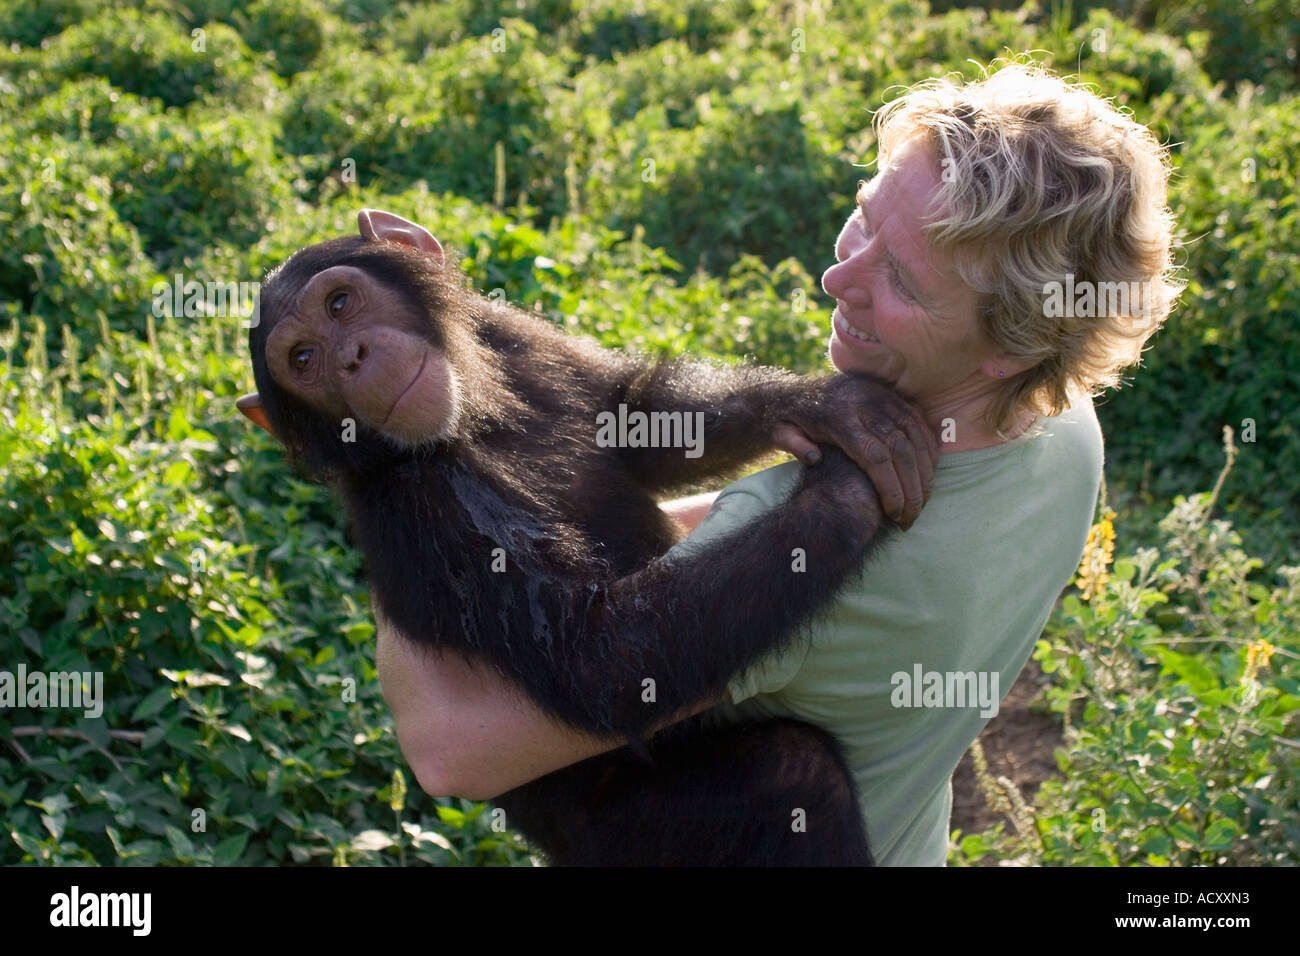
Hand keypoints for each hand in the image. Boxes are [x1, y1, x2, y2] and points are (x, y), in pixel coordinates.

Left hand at [768, 373, 937, 528]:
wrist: (793, 390)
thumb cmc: (789, 422)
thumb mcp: (781, 433)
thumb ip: (795, 445)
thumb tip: (814, 459)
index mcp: (838, 418)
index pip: (874, 457)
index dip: (890, 488)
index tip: (893, 513)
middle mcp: (864, 405)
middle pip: (900, 449)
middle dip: (912, 487)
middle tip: (911, 516)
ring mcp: (881, 397)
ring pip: (915, 436)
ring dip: (925, 472)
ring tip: (922, 502)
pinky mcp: (891, 395)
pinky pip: (919, 422)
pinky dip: (928, 448)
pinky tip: (928, 474)